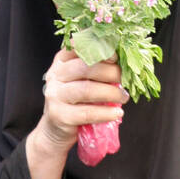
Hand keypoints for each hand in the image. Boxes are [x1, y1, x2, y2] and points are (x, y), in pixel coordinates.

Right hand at [25, 48, 126, 178]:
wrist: (55, 131)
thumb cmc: (74, 103)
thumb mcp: (81, 81)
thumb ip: (95, 70)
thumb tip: (124, 65)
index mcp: (61, 62)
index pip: (78, 47)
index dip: (99, 49)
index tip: (116, 56)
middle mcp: (55, 75)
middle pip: (86, 67)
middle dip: (110, 72)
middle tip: (125, 80)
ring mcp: (55, 95)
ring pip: (87, 89)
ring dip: (111, 93)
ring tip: (123, 97)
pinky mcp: (59, 116)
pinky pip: (87, 113)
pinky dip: (106, 113)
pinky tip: (117, 113)